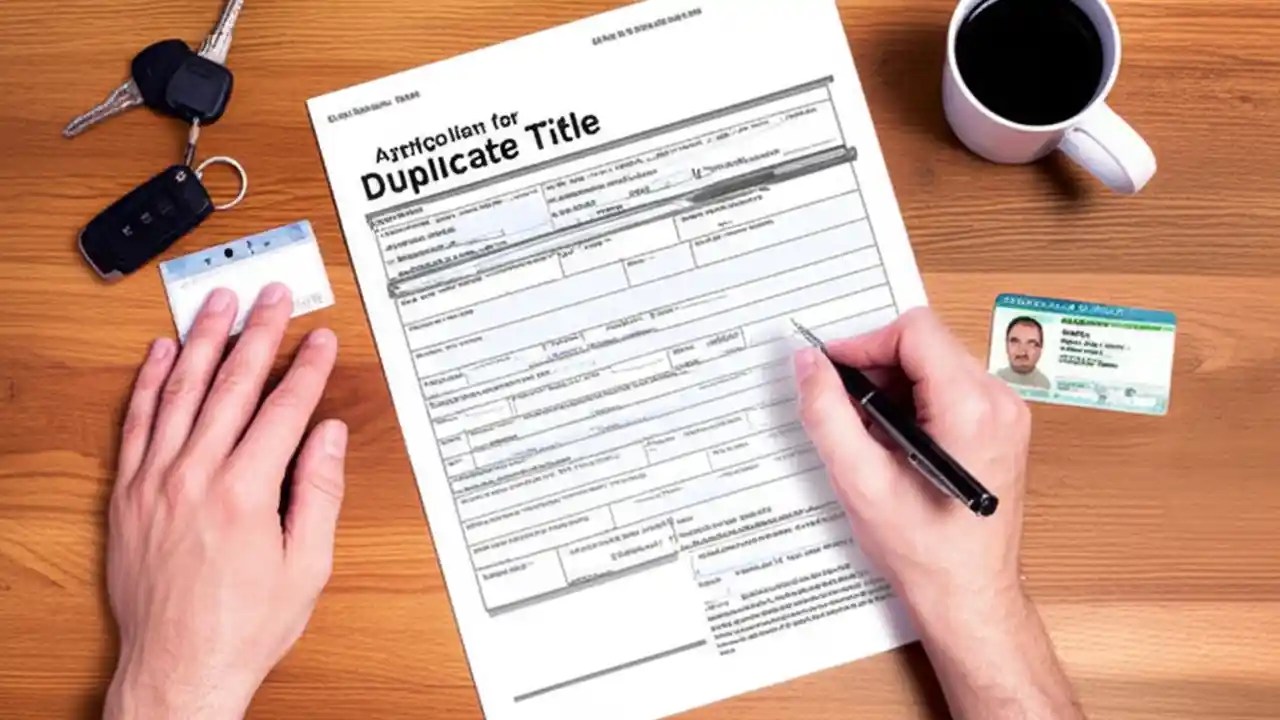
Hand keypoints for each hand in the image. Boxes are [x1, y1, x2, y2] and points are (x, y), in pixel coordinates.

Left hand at [104, 284, 346, 718]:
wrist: (179, 667)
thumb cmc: (244, 625)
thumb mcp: (307, 567)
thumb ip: (319, 494)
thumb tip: (326, 436)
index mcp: (246, 494)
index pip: (283, 410)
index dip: (306, 368)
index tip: (319, 338)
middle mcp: (195, 478)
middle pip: (232, 387)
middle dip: (258, 335)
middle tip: (273, 296)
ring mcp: (156, 482)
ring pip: (181, 393)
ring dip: (203, 342)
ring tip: (219, 304)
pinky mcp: (128, 494)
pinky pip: (137, 423)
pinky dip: (148, 383)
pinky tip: (161, 353)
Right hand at [795, 309, 1082, 718]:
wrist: (968, 595)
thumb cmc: (924, 550)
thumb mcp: (859, 480)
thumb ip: (827, 413)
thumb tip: (809, 363)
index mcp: (971, 408)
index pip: (915, 331)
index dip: (865, 343)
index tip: (832, 372)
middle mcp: (999, 403)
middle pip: (927, 343)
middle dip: (877, 367)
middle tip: (846, 409)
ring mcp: (1007, 415)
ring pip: (938, 363)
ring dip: (895, 386)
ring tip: (870, 433)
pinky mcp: (1002, 428)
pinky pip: (952, 387)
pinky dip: (915, 401)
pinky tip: (894, 442)